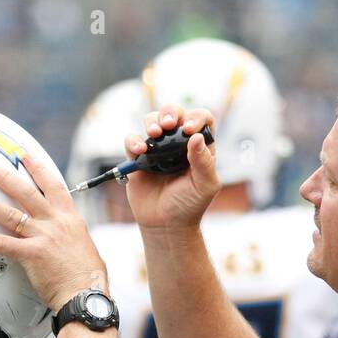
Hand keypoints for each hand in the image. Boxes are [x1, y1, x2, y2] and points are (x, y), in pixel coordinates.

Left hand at [0, 154, 106, 311]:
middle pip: (26, 192)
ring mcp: (42, 236)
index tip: (24, 156)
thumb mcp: (83, 245)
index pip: (52, 184)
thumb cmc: (87, 276)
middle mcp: (55, 222)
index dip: (36, 168)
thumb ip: (69, 234)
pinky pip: (2, 244)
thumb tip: (65, 234)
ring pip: (9, 214)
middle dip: (4, 177)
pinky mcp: (31, 254)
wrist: (87, 293)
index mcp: (69, 218)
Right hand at [125, 105, 220, 229]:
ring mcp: (157, 149)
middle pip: (174, 113)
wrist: (165, 224)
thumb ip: (204, 161)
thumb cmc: (189, 205)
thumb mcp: (205, 185)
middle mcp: (178, 143)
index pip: (201, 119)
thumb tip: (196, 137)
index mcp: (199, 146)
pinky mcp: (138, 159)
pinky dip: (133, 141)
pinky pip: (132, 141)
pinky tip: (140, 150)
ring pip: (152, 121)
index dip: (196, 118)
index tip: (189, 130)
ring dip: (152, 122)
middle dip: (170, 112)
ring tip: (154, 134)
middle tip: (169, 125)